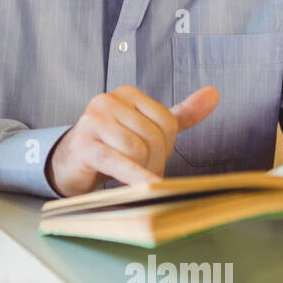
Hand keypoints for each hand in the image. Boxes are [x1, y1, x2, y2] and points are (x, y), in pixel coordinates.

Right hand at [47, 85, 219, 195]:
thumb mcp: (146, 129)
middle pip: (153, 137)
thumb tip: (214, 94)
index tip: (152, 158)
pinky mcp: (84, 145)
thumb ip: (180, 115)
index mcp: (126, 93)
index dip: (167, 147)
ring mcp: (92, 121)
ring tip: (128, 178)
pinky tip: (139, 189)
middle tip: (142, 174)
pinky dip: (133, 177)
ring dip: (139, 172)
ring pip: (138, 150)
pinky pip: (118, 162)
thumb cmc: (112, 147)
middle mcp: (107, 101)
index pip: (167, 121)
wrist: (68, 164)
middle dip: (154, 162)